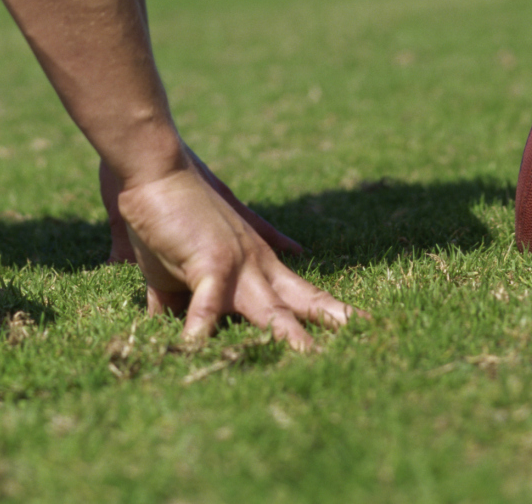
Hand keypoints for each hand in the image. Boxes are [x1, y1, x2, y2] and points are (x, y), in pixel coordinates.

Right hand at [116, 166, 351, 350]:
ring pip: (273, 310)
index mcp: (258, 264)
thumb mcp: (190, 264)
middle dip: (335, 323)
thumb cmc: (171, 216)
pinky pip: (209, 304)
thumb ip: (193, 300)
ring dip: (291, 338)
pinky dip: (201, 327)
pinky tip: (195, 348)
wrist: (158, 170)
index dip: (330, 312)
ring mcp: (237, 265)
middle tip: (373, 337)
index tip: (360, 326)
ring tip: (313, 360)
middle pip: (304, 300)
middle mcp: (257, 265)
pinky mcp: (210, 262)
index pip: (302, 294)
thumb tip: (187, 338)